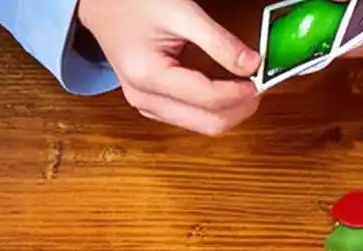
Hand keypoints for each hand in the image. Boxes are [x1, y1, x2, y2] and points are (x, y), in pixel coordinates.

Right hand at [77, 0, 260, 135]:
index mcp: (148, 76)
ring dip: (231, 111)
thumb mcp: (181, 12)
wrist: (100, 4)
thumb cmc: (132, 3)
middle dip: (241, 108)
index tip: (262, 79)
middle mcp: (145, 98)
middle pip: (209, 123)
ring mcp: (147, 105)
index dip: (242, 93)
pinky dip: (216, 109)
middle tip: (260, 85)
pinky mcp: (153, 106)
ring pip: (203, 126)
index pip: (209, 99)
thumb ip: (219, 41)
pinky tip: (228, 91)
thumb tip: (253, 65)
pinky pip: (193, 119)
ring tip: (247, 86)